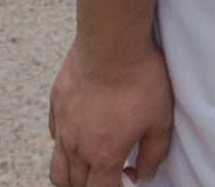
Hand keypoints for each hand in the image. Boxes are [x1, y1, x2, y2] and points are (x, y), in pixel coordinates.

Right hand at [48, 37, 173, 186]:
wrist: (112, 42)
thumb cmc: (140, 79)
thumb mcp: (160, 120)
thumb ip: (153, 154)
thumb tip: (142, 175)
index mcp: (104, 155)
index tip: (122, 181)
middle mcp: (77, 146)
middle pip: (76, 185)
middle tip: (108, 175)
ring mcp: (63, 126)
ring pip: (57, 168)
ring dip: (71, 176)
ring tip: (88, 168)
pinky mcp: (56, 105)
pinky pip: (54, 137)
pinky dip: (64, 146)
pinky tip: (80, 134)